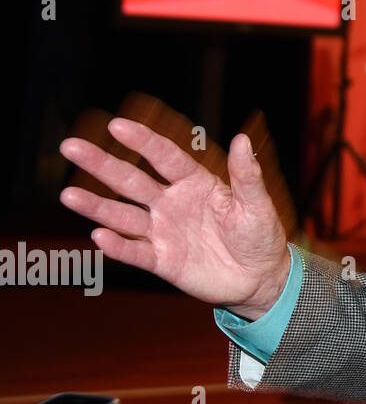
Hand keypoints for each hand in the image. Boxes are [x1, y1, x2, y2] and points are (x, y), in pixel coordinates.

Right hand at [59, 118, 290, 317]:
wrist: (259, 277)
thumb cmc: (259, 234)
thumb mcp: (257, 204)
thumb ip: (246, 175)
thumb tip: (243, 140)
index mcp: (194, 182)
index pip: (164, 156)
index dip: (141, 142)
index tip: (116, 126)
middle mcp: (171, 203)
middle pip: (131, 180)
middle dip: (102, 164)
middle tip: (70, 147)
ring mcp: (163, 231)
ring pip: (123, 215)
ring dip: (96, 206)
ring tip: (68, 195)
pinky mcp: (162, 260)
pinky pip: (135, 252)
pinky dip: (118, 246)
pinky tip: (99, 235)